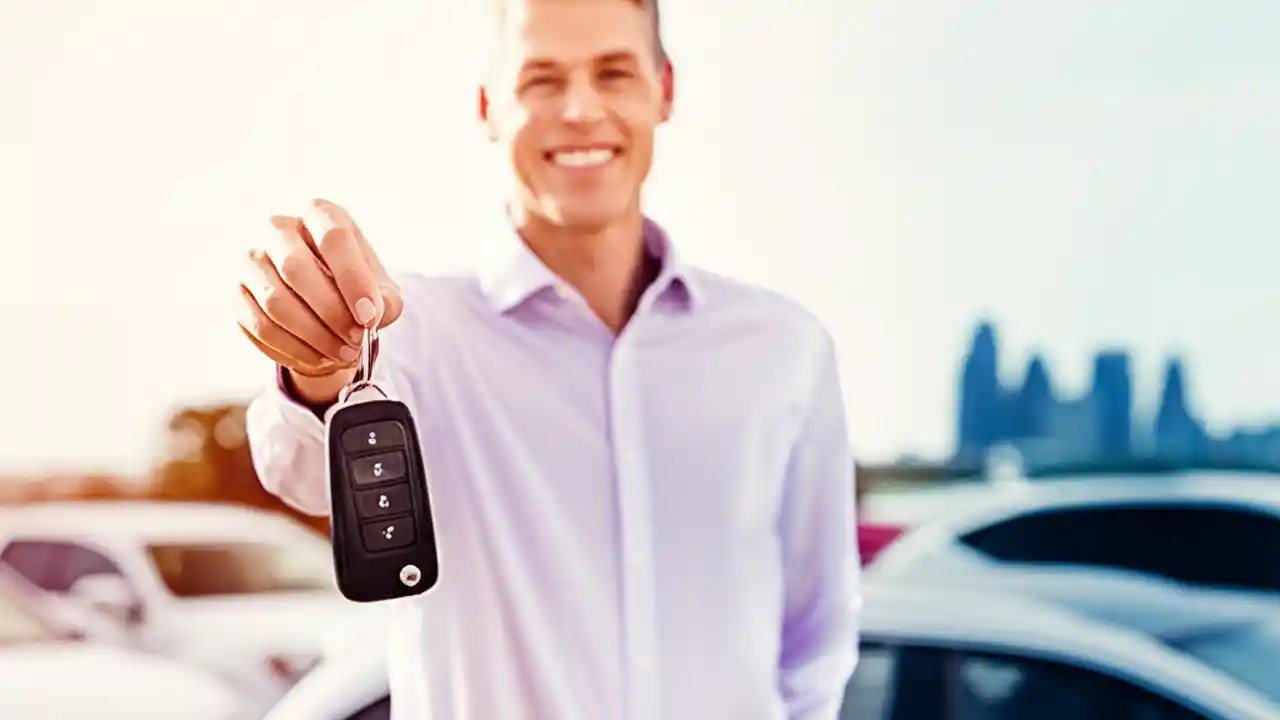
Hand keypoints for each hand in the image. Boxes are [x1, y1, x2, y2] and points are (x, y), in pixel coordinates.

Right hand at [236, 198, 402, 384]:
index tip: (369, 315)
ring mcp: (253, 260)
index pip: (333, 237)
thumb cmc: (355, 294)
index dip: (353, 279)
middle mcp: (280, 229)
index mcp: (320, 215)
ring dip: (313, 335)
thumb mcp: (382, 294)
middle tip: (355, 340)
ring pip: (274, 302)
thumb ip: (384, 302)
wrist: (326, 314)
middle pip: (295, 268)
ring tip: (342, 353)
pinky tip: (318, 357)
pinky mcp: (239, 294)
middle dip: (330, 312)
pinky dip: (293, 348)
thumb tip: (371, 315)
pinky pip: (260, 326)